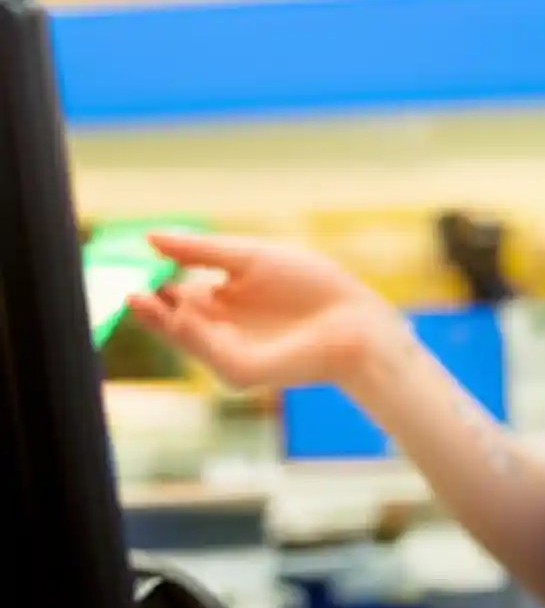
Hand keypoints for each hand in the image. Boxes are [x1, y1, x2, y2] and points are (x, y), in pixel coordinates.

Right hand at [127, 233, 406, 389]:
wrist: (352, 319)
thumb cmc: (312, 286)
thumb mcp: (250, 258)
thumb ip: (201, 250)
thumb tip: (149, 237)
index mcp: (222, 299)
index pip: (175, 295)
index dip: (153, 284)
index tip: (134, 270)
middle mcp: (220, 328)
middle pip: (171, 320)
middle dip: (148, 309)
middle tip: (130, 292)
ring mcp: (228, 351)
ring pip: (182, 337)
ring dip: (162, 320)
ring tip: (144, 298)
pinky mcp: (241, 370)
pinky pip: (206, 352)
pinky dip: (193, 332)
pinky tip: (185, 311)